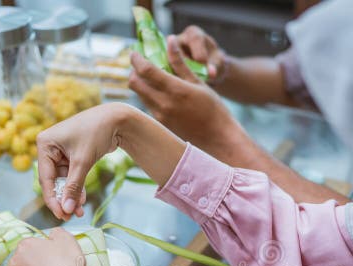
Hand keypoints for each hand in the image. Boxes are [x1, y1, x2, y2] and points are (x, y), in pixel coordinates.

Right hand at [36, 102, 133, 219]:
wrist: (116, 119)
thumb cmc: (96, 133)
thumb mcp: (83, 161)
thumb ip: (74, 186)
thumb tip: (67, 209)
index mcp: (45, 144)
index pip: (45, 177)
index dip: (53, 198)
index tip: (61, 215)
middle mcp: (50, 148)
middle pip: (53, 181)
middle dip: (63, 199)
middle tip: (70, 217)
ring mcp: (61, 152)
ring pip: (64, 181)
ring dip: (72, 196)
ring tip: (80, 212)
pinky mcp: (73, 156)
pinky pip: (72, 177)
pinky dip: (77, 188)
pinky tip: (82, 202)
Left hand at [130, 36, 245, 158]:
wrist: (218, 139)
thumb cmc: (213, 109)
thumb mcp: (199, 83)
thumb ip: (180, 63)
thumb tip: (170, 40)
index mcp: (175, 90)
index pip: (145, 70)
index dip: (136, 59)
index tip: (135, 53)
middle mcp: (163, 104)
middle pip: (134, 83)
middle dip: (134, 71)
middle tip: (142, 66)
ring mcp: (160, 117)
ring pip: (139, 95)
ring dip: (141, 84)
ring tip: (153, 79)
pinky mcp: (160, 125)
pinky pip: (147, 106)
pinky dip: (149, 96)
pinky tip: (161, 94)